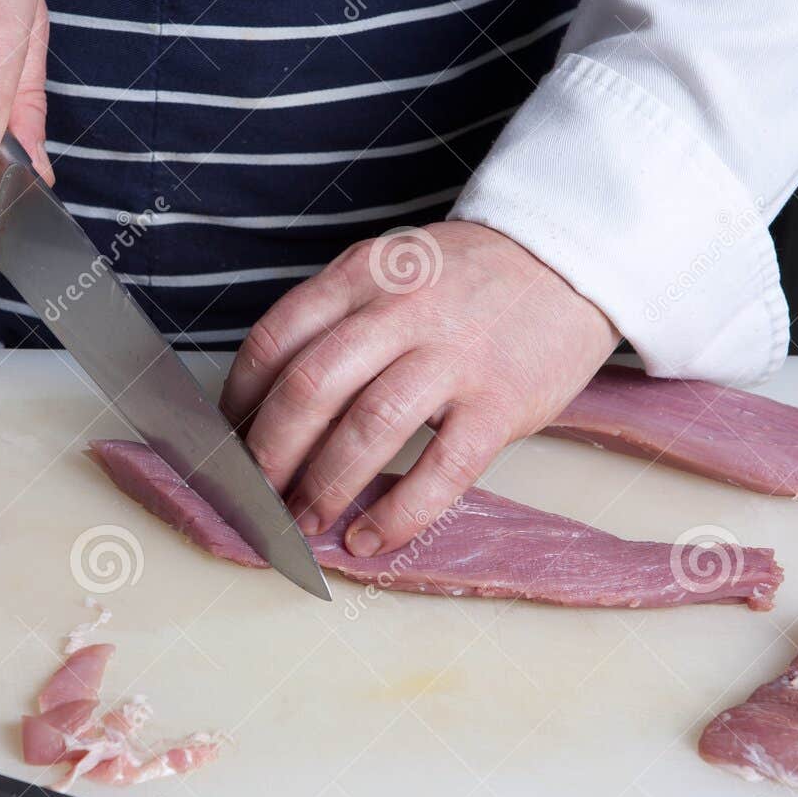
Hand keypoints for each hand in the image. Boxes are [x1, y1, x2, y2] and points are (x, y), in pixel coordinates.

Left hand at [220, 221, 618, 557]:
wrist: (569, 258)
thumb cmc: (467, 278)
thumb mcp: (390, 269)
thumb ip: (336, 320)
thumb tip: (268, 403)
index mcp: (361, 274)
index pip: (275, 340)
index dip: (239, 402)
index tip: (227, 442)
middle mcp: (400, 311)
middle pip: (310, 389)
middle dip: (270, 455)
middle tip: (256, 495)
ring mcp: (453, 357)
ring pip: (367, 429)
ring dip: (324, 487)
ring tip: (304, 521)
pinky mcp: (501, 402)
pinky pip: (440, 470)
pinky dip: (398, 513)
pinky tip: (371, 538)